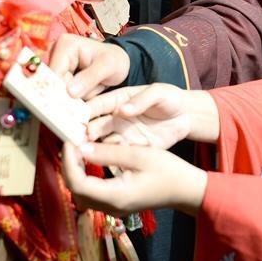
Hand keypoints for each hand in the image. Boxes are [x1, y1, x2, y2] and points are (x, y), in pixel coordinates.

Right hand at [49, 33, 130, 98]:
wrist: (119, 64)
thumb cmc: (115, 60)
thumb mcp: (108, 66)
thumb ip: (90, 78)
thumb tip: (70, 92)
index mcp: (65, 45)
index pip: (54, 74)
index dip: (60, 92)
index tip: (73, 106)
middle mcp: (56, 54)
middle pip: (53, 85)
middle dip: (70, 97)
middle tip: (89, 98)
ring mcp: (56, 67)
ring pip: (58, 93)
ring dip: (74, 99)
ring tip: (92, 92)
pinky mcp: (59, 78)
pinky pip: (63, 96)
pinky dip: (74, 100)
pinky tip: (86, 97)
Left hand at [63, 142, 206, 216]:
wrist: (187, 189)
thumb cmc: (168, 170)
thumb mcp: (138, 155)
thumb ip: (108, 153)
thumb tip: (81, 147)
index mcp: (115, 196)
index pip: (77, 183)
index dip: (68, 161)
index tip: (70, 140)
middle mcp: (111, 206)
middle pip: (76, 191)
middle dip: (69, 165)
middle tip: (72, 142)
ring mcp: (114, 208)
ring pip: (82, 194)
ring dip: (76, 171)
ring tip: (79, 148)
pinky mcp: (118, 204)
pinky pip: (93, 193)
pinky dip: (86, 176)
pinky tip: (91, 159)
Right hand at [86, 83, 218, 148]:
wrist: (187, 116)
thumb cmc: (171, 98)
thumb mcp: (159, 93)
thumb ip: (142, 100)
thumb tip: (122, 110)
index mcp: (118, 99)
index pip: (97, 105)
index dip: (85, 112)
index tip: (74, 120)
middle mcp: (115, 117)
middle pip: (95, 126)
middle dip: (84, 134)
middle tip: (75, 142)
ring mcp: (122, 134)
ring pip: (102, 143)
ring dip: (94, 150)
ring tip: (85, 157)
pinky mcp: (132, 148)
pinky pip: (117, 155)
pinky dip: (109, 161)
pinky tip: (102, 167)